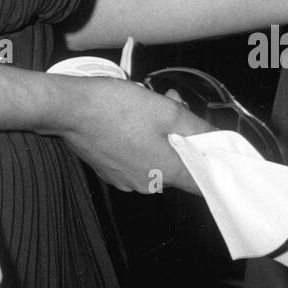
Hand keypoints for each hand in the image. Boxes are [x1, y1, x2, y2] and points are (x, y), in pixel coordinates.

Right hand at [57, 77, 209, 193]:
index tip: (214, 147)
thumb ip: (196, 128)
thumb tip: (217, 140)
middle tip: (173, 103)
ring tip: (149, 103)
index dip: (211, 165)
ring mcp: (124, 179)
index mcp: (164, 173)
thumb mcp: (166, 110)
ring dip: (160, 134)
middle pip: (177, 162)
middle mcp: (146, 184)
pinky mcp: (108, 169)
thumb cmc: (117, 108)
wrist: (70, 108)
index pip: (201, 183)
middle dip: (181, 134)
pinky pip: (134, 157)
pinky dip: (139, 140)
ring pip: (155, 157)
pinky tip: (130, 117)